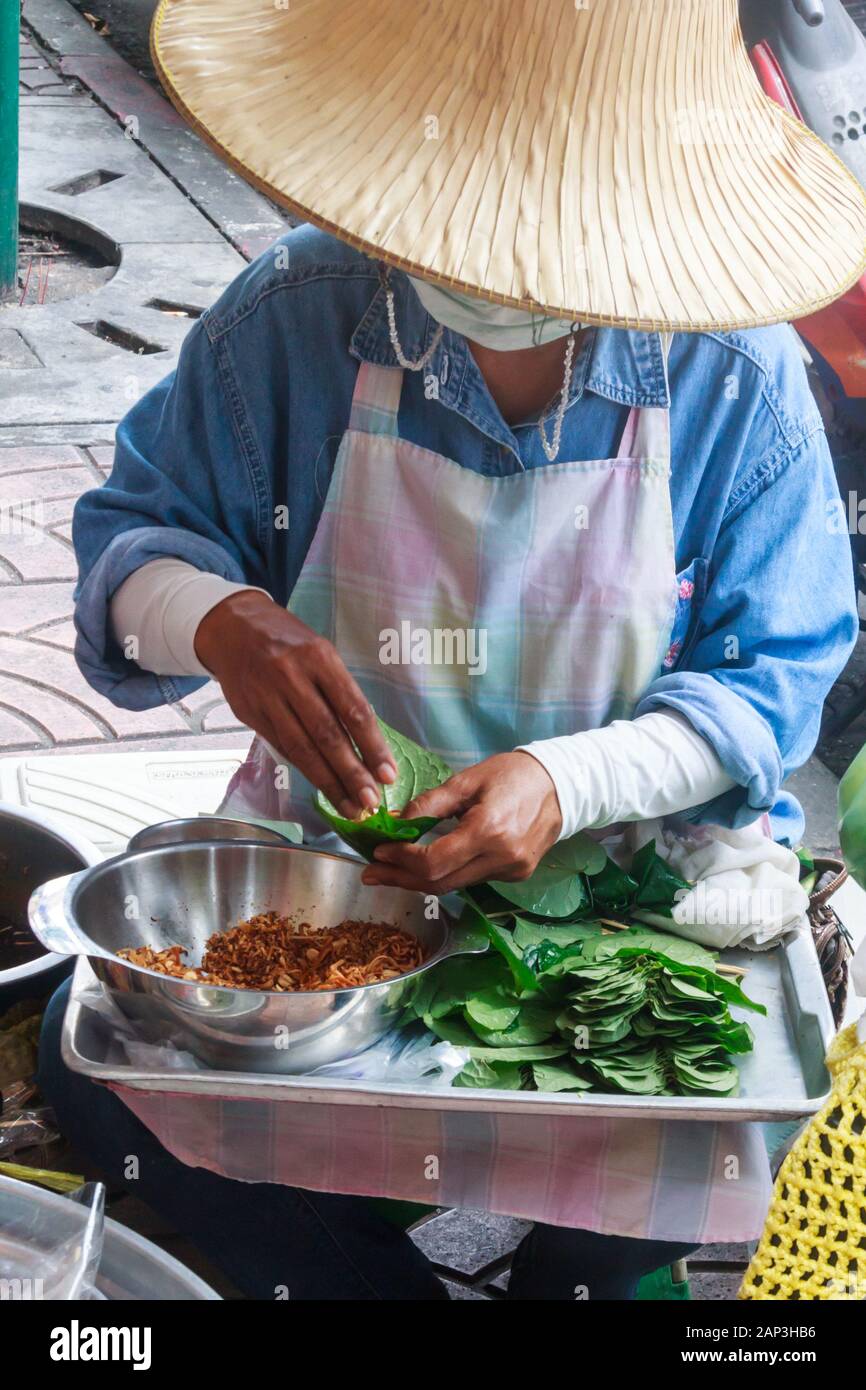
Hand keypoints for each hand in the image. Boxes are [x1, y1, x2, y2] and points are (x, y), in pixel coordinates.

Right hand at [195, 591, 395, 817]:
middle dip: (351, 774)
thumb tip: (367, 743)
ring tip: (350, 807)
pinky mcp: (249, 713)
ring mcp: (267, 697)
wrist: (234, 627)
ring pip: (302, 749)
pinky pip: (282, 747)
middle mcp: (292, 678)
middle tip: (370, 802)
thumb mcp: (321, 653)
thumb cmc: (290, 642)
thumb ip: (340, 692)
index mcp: (320, 658)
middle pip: (327, 735)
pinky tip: (322, 787)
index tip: (388, 774)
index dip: (372, 746)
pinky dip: (304, 769)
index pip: (353, 710)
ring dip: (329, 783)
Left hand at [360, 751, 562, 893]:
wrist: (562, 785)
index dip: (401, 861)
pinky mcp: (516, 876)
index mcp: (488, 830)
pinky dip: (447, 874)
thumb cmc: (512, 774)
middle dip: (401, 879)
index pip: (433, 862)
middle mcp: (501, 858)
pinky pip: (472, 880)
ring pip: (454, 886)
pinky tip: (430, 864)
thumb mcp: (466, 781)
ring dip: (420, 880)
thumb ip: (429, 805)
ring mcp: (511, 871)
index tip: (378, 852)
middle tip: (371, 873)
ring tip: (392, 869)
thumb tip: (395, 824)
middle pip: (439, 884)